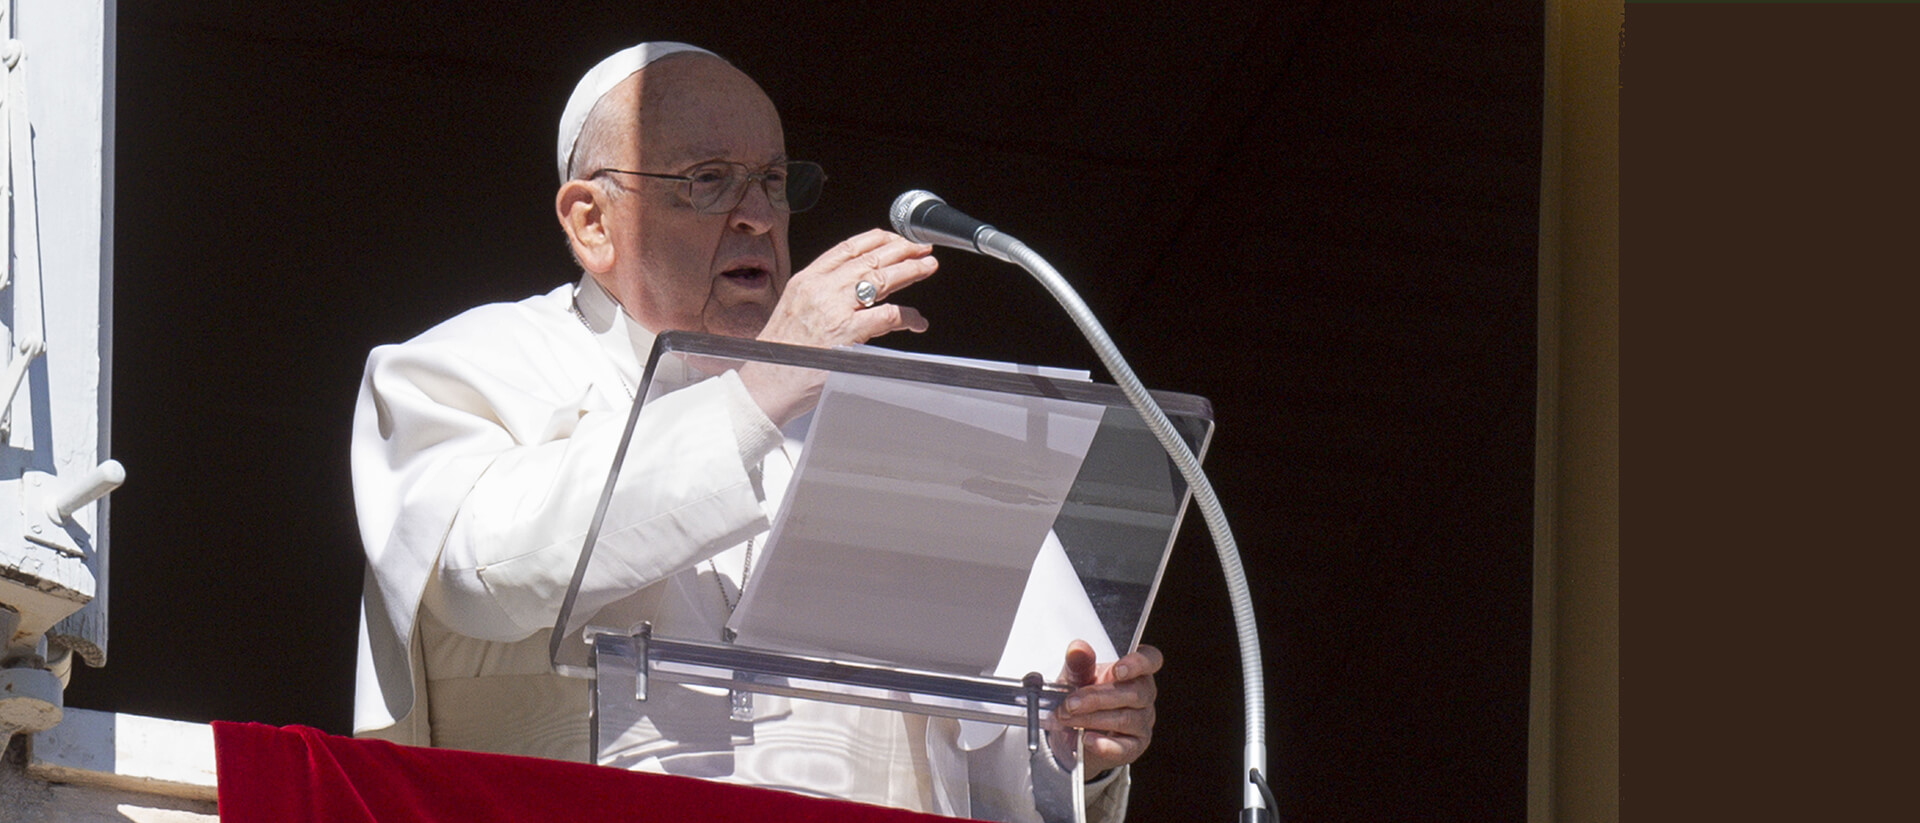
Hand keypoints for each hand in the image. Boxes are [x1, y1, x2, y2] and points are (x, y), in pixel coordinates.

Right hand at [741, 229, 937, 422]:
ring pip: (881, 280)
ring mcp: (833, 310)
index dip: (875, 239)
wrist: (765, 383)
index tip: (894, 237)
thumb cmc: (779, 355)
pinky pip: (887, 316)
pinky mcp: (846, 333)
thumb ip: (822, 296)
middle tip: (921, 248)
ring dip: (909, 271)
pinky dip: (907, 317)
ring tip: (927, 267)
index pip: (846, 248)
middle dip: (900, 251)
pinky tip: (917, 321)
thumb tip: (855, 291)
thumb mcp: (794, 310)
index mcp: (806, 280)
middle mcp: (820, 289)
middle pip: (868, 260)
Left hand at [1056, 639, 1161, 775]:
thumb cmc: (1083, 696)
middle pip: (1133, 693)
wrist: (1074, 731)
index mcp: (1135, 671)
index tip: (1118, 670)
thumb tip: (1078, 648)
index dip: (1139, 663)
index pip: (1151, 660)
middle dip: (1096, 698)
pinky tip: (1087, 739)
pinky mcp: (1134, 746)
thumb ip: (1078, 662)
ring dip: (1092, 719)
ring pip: (1125, 719)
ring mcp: (1142, 722)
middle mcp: (1144, 696)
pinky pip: (1124, 747)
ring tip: (1067, 718)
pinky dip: (1104, 744)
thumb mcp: (1076, 677)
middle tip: (1070, 703)